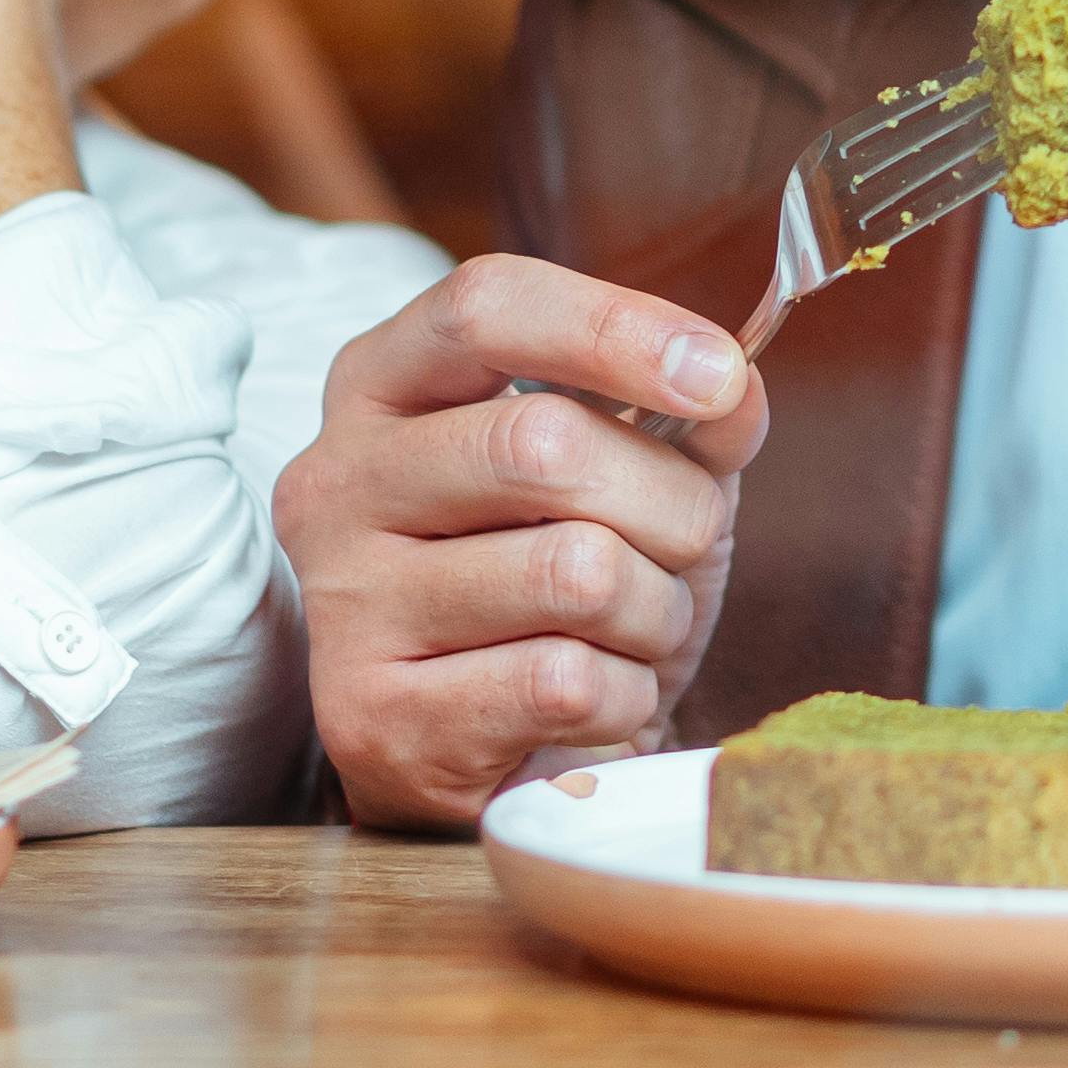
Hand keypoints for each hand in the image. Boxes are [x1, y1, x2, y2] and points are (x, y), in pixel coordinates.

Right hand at [278, 255, 767, 824]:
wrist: (506, 760)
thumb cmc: (560, 595)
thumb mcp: (630, 480)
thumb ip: (683, 421)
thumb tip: (730, 390)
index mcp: (381, 387)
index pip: (483, 307)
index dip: (612, 326)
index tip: (716, 374)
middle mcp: (337, 481)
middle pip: (543, 440)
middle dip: (666, 505)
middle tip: (681, 547)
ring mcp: (346, 602)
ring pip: (573, 570)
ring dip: (651, 611)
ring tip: (629, 632)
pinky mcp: (377, 718)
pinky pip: (563, 680)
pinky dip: (622, 695)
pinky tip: (595, 700)